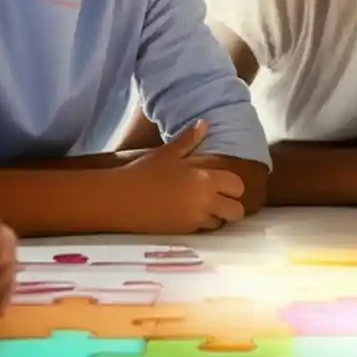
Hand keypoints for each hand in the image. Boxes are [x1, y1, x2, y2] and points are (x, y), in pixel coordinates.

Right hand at [118, 120, 246, 233]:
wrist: (120, 199)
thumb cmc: (144, 172)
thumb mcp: (168, 153)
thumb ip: (189, 140)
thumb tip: (204, 123)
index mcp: (205, 180)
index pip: (237, 185)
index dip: (233, 184)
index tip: (223, 181)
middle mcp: (205, 202)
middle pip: (236, 211)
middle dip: (232, 205)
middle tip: (221, 198)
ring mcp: (194, 219)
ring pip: (221, 223)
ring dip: (217, 216)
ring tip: (205, 206)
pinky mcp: (183, 232)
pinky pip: (203, 230)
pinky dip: (202, 223)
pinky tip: (189, 213)